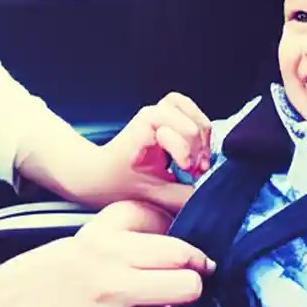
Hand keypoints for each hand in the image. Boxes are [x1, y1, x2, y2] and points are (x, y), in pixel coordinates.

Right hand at [0, 222, 212, 306]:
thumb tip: (173, 226)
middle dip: (186, 290)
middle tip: (169, 292)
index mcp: (107, 250)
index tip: (195, 266)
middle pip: (188, 290)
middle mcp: (109, 287)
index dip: (196, 261)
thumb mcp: (82, 238)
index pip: (181, 254)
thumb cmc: (39, 274)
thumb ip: (127, 229)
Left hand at [69, 92, 212, 211]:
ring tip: (196, 158)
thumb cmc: (119, 183)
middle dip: (197, 150)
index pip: (177, 131)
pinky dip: (200, 127)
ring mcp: (159, 112)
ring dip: (202, 139)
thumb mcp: (153, 195)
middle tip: (193, 170)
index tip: (186, 171)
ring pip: (194, 114)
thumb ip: (182, 196)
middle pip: (192, 125)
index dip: (186, 152)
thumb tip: (207, 191)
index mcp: (143, 130)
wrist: (100, 174)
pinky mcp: (166, 115)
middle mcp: (151, 115)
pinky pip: (191, 110)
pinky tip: (196, 146)